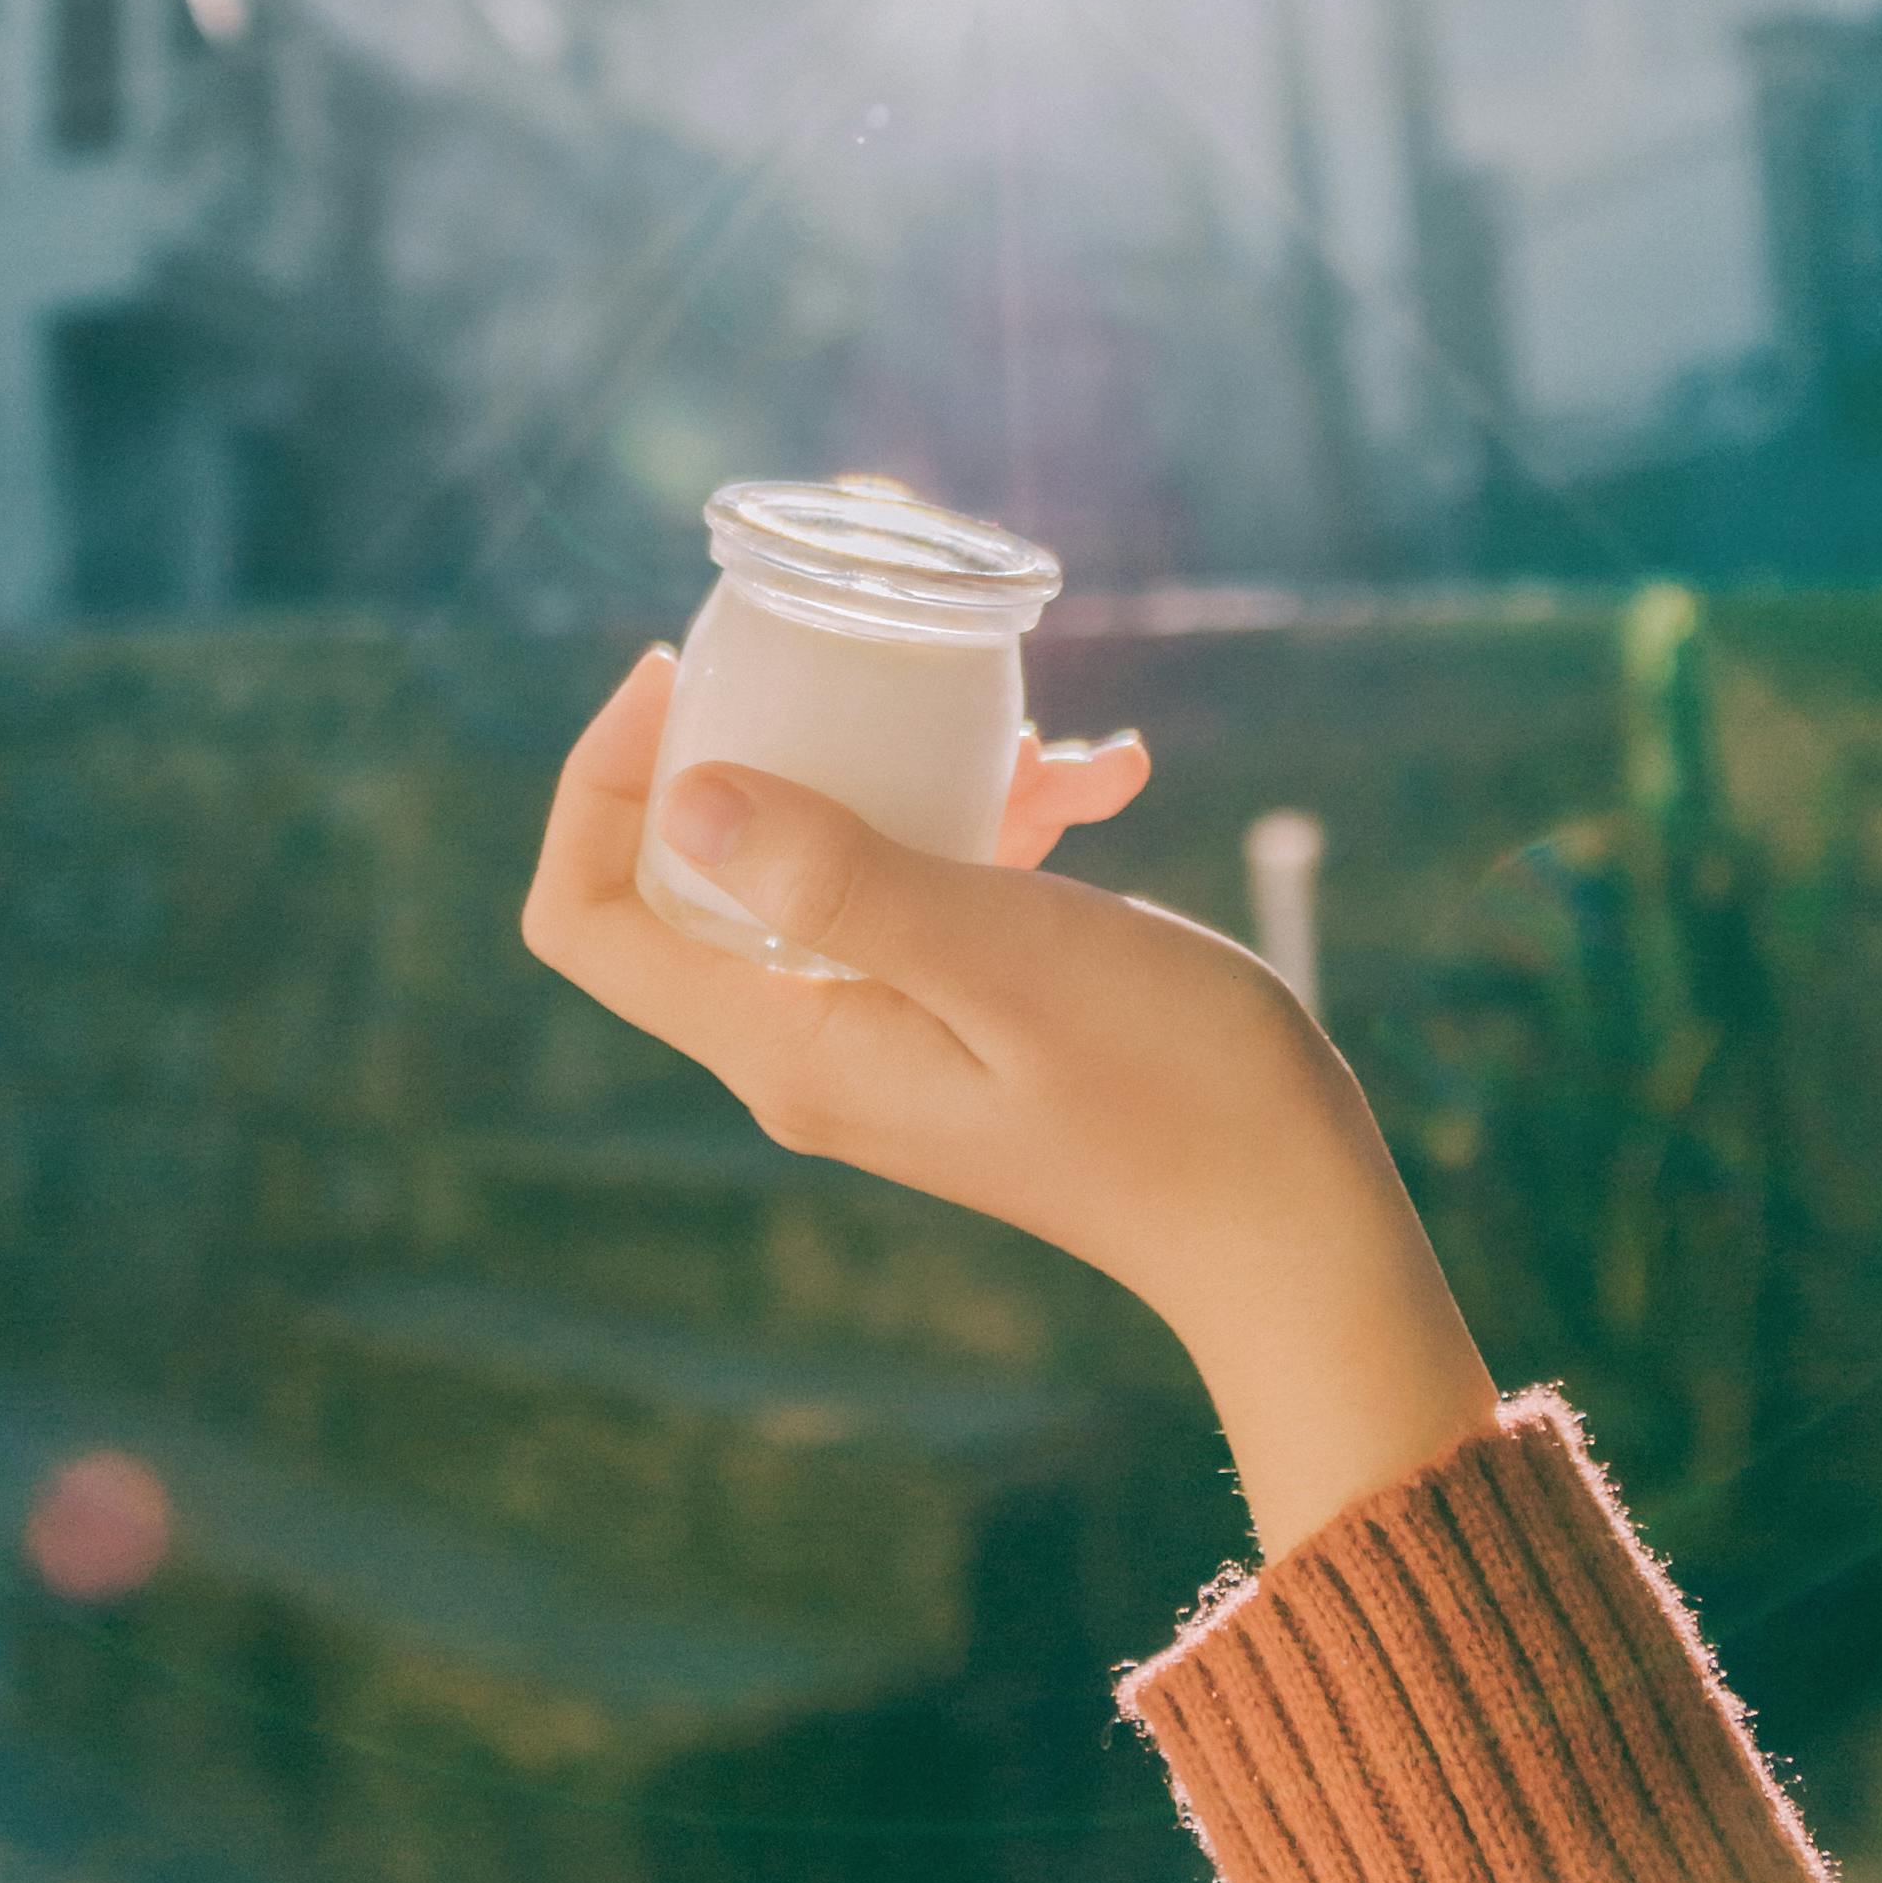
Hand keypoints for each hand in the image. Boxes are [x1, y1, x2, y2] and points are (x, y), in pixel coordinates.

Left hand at [520, 653, 1495, 1562]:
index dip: (596, 784)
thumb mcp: (1003, 956)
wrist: (1295, 1219)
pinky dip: (1002, 820)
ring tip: (1045, 745)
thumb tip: (683, 801)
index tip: (676, 677)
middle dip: (763, 746)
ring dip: (914, 775)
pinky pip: (934, 888)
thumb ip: (842, 880)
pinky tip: (1110, 783)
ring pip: (833, 859)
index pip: (586, 919)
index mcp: (782, 1044)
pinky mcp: (962, 1017)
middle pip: (693, 870)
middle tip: (844, 663)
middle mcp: (806, 1044)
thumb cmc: (1167, 1091)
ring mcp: (883, 1032)